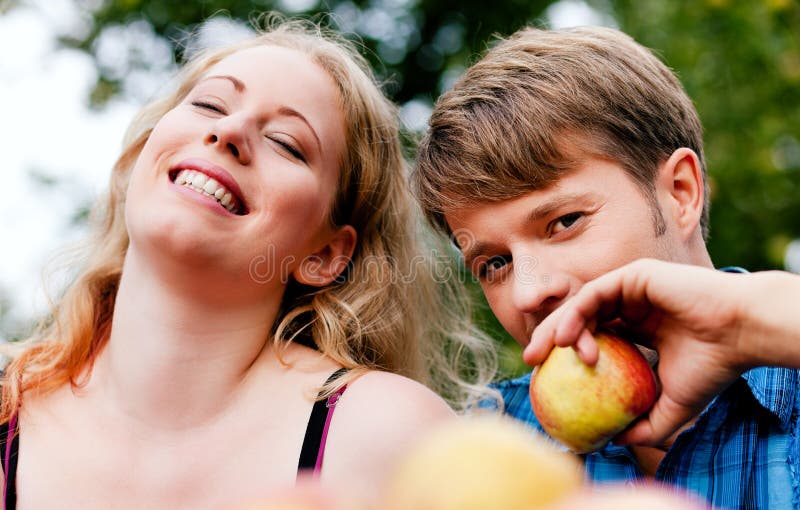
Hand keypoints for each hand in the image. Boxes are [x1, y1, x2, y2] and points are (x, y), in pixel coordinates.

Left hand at [524, 259, 751, 445]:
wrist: (740, 336)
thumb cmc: (712, 369)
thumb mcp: (672, 407)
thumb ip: (644, 424)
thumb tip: (614, 442)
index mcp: (641, 328)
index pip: (594, 337)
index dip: (567, 353)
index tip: (546, 375)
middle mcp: (633, 305)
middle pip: (580, 318)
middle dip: (550, 338)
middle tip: (529, 361)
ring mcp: (632, 288)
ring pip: (581, 305)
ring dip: (561, 329)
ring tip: (545, 354)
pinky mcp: (633, 275)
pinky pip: (592, 295)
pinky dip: (576, 315)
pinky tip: (566, 340)